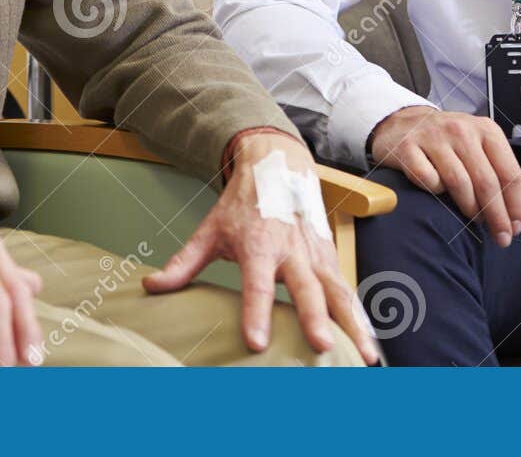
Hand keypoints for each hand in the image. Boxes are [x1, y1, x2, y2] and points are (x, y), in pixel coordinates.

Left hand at [141, 131, 379, 364]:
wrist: (278, 164)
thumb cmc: (242, 204)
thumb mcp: (210, 229)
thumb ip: (183, 262)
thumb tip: (150, 288)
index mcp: (258, 244)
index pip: (257, 284)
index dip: (255, 312)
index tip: (256, 343)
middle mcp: (292, 249)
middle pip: (306, 287)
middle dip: (314, 317)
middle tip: (321, 346)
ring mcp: (316, 253)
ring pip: (338, 291)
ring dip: (353, 323)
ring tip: (366, 357)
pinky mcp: (330, 257)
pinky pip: (347, 291)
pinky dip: (361, 317)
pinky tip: (370, 346)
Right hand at [368, 106, 520, 246]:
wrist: (403, 123)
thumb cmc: (450, 143)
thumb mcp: (485, 152)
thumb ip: (514, 179)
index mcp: (486, 130)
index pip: (509, 173)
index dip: (516, 206)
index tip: (516, 228)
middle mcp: (461, 130)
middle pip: (487, 181)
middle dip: (497, 216)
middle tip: (501, 238)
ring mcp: (433, 137)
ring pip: (458, 183)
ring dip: (470, 209)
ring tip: (474, 220)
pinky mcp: (408, 148)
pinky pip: (427, 180)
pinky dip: (435, 192)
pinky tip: (438, 195)